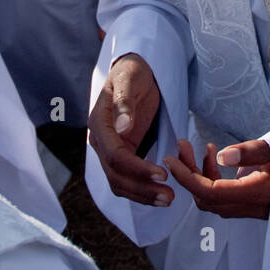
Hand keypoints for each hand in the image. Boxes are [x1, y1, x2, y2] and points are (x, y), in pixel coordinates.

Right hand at [88, 54, 169, 205]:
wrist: (132, 70)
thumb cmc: (131, 71)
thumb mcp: (129, 79)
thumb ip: (123, 102)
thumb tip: (122, 127)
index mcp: (99, 124)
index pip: (115, 155)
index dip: (138, 168)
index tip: (162, 174)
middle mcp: (100, 141)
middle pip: (116, 175)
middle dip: (142, 189)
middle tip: (169, 196)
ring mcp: (110, 149)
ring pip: (120, 182)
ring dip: (142, 195)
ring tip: (168, 199)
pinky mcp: (122, 152)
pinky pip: (128, 177)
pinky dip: (142, 189)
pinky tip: (160, 194)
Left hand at [164, 137, 269, 219]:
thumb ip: (252, 152)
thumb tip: (221, 155)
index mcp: (254, 195)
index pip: (209, 192)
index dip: (186, 177)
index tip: (170, 159)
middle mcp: (250, 207)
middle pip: (206, 198)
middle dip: (189, 173)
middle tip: (181, 146)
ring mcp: (251, 209)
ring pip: (213, 198)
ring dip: (200, 174)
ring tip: (200, 146)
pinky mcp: (252, 204)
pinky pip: (223, 195)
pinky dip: (213, 177)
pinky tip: (216, 156)